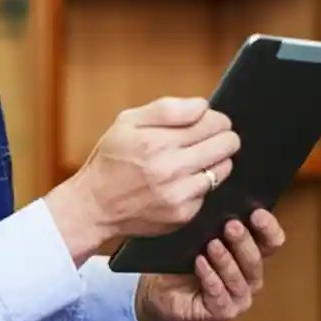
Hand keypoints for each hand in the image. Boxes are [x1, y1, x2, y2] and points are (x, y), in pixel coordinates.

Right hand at [45, 96, 239, 263]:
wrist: (95, 206)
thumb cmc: (111, 159)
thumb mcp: (126, 121)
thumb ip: (166, 109)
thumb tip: (203, 106)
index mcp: (156, 141)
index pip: (212, 121)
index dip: (215, 118)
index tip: (209, 120)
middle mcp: (170, 168)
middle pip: (226, 144)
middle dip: (223, 137)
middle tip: (210, 138)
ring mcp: (179, 194)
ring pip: (223, 168)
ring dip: (214, 161)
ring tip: (196, 159)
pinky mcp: (183, 214)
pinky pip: (208, 192)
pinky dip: (200, 184)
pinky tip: (182, 182)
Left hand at [134, 209, 286, 320]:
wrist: (159, 286)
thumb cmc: (183, 256)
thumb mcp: (197, 232)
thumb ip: (212, 218)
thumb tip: (218, 190)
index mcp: (251, 252)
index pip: (271, 241)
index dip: (268, 227)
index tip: (256, 213)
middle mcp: (250, 275)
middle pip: (256, 258)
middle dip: (244, 241)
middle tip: (231, 226)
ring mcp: (239, 296)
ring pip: (240, 279)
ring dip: (226, 261)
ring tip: (212, 244)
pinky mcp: (223, 311)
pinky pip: (220, 296)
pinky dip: (210, 279)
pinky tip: (200, 264)